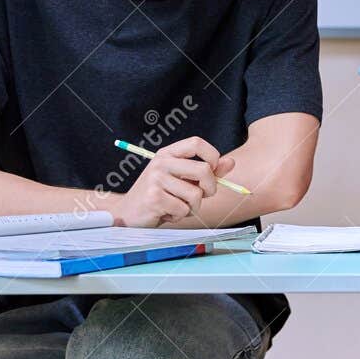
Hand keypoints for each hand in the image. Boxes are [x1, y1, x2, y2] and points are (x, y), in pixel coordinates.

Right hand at [112, 137, 233, 226]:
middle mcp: (161, 162)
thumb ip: (207, 171)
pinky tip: (166, 213)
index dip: (212, 156)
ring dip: (191, 207)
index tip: (212, 171)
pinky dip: (179, 215)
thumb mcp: (183, 180)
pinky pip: (183, 209)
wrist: (127, 214)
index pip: (197, 143)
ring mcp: (156, 179)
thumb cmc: (160, 197)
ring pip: (196, 194)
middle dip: (210, 188)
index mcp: (168, 153)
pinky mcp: (154, 198)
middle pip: (204, 170)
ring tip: (176, 206)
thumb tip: (231, 162)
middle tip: (200, 196)